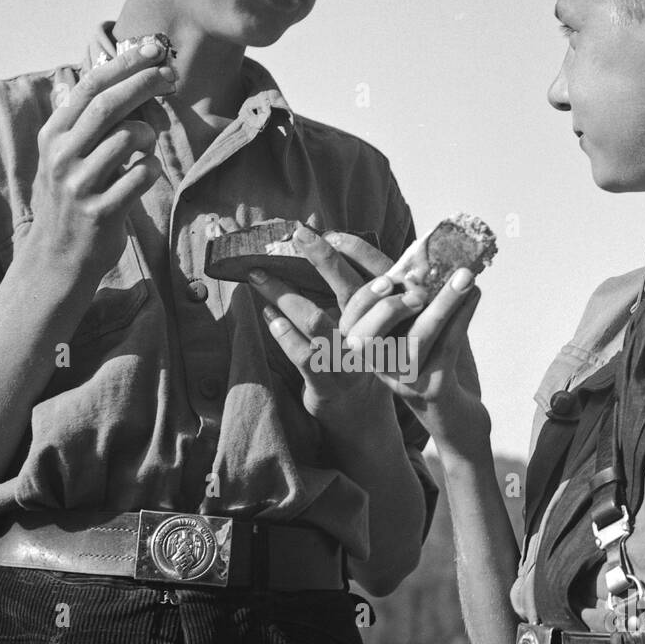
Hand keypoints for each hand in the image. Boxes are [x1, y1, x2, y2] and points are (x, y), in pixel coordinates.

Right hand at [26, 36, 174, 281]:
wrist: (58, 258)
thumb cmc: (70, 200)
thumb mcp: (62, 158)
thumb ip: (76, 122)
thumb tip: (81, 80)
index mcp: (53, 135)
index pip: (89, 87)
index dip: (123, 65)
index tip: (151, 49)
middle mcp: (62, 156)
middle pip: (109, 105)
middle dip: (144, 83)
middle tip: (170, 75)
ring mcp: (80, 185)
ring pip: (128, 137)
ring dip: (148, 135)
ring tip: (146, 147)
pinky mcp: (101, 211)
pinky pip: (141, 176)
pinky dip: (152, 169)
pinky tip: (146, 174)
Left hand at [246, 225, 399, 422]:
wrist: (362, 415)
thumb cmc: (358, 360)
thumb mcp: (365, 326)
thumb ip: (355, 294)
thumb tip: (324, 248)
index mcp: (385, 318)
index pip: (378, 273)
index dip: (354, 249)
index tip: (324, 228)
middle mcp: (371, 337)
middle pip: (352, 290)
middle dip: (324, 259)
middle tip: (297, 234)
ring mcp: (350, 362)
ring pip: (317, 321)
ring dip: (285, 295)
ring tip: (259, 275)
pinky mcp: (328, 384)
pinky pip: (303, 355)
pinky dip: (283, 332)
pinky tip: (267, 314)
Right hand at [329, 232, 484, 431]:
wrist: (457, 419)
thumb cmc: (437, 363)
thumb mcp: (420, 324)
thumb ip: (414, 293)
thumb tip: (426, 247)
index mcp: (368, 345)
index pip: (350, 312)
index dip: (352, 285)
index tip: (359, 256)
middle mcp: (378, 366)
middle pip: (367, 332)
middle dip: (385, 300)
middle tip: (412, 276)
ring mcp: (404, 379)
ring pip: (417, 336)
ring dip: (443, 303)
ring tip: (464, 274)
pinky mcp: (433, 389)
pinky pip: (447, 347)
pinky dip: (462, 317)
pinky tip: (475, 294)